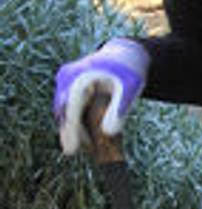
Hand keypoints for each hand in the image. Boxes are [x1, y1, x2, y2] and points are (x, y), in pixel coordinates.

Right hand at [51, 39, 148, 155]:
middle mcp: (67, 77)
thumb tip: (108, 134)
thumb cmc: (130, 72)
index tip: (71, 151)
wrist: (125, 56)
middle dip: (71, 132)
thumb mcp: (130, 90)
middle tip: (83, 153)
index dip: (70, 130)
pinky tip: (91, 136)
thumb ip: (119, 110)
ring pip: (66, 111)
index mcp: (80, 76)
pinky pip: (70, 108)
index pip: (71, 107)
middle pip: (64, 111)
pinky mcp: (68, 87)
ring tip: (92, 146)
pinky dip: (78, 121)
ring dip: (75, 128)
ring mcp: (65, 82)